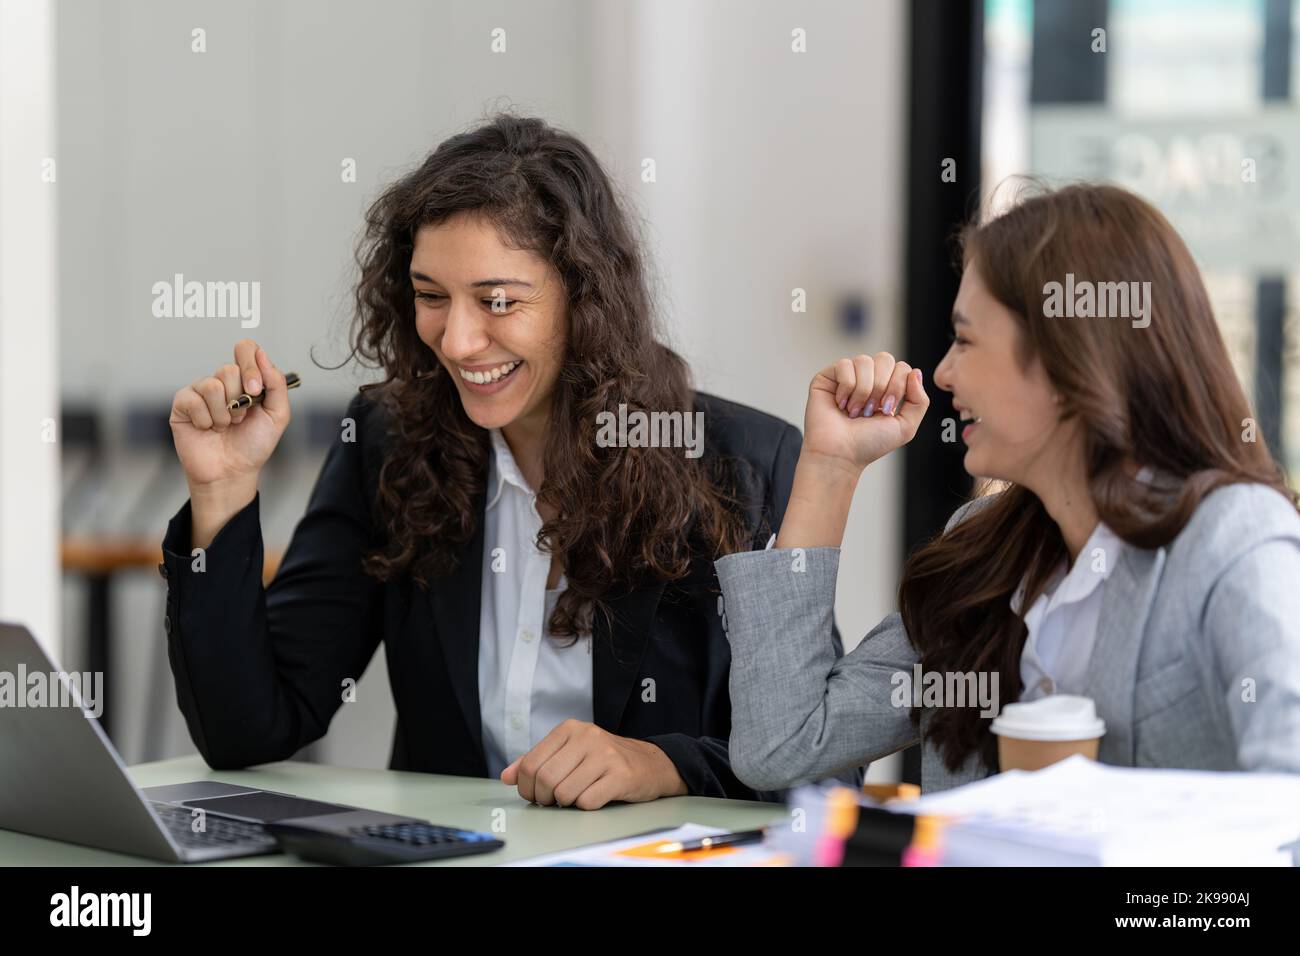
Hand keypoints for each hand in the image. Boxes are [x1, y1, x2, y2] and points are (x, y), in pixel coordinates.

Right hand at [169, 339, 292, 491]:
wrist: (233, 472)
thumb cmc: (253, 445)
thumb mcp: (277, 415)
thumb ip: (276, 384)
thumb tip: (263, 356)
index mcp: (246, 380)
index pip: (246, 349)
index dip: (250, 366)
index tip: (255, 390)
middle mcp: (223, 382)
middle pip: (228, 370)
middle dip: (240, 400)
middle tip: (241, 418)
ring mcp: (201, 392)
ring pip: (211, 385)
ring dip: (224, 413)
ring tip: (224, 426)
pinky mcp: (183, 404)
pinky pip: (193, 400)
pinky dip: (206, 420)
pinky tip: (208, 429)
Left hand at [500, 720, 687, 809]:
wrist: (651, 764)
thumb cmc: (605, 759)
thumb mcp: (570, 752)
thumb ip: (537, 761)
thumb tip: (507, 776)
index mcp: (571, 728)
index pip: (531, 763)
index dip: (527, 786)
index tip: (534, 793)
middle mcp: (588, 737)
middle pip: (545, 779)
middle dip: (544, 798)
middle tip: (553, 800)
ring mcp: (606, 755)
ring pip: (564, 793)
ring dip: (566, 803)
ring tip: (576, 796)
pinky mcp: (620, 776)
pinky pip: (587, 802)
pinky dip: (585, 806)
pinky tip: (595, 797)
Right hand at [800, 352, 928, 472]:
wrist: (840, 454)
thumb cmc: (868, 444)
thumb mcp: (905, 426)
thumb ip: (920, 401)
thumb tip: (916, 372)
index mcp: (886, 388)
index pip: (901, 367)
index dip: (897, 386)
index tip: (885, 410)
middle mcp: (868, 379)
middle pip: (885, 358)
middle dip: (881, 386)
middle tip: (870, 410)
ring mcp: (847, 376)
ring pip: (864, 361)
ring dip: (863, 390)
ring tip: (854, 410)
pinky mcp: (827, 376)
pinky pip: (844, 365)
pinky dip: (846, 387)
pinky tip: (841, 404)